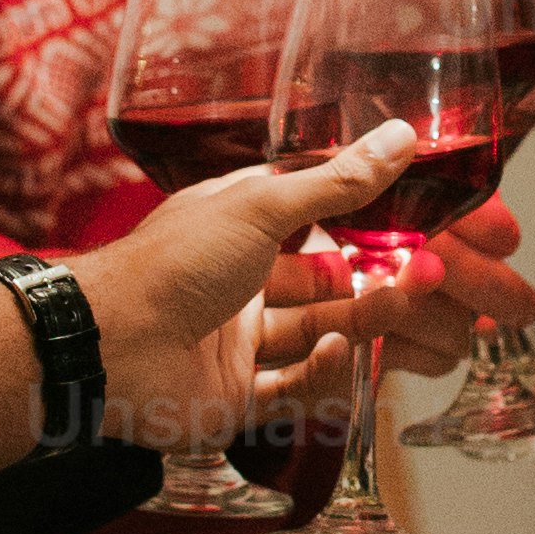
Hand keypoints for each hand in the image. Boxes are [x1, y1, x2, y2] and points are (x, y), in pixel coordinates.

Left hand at [80, 121, 432, 463]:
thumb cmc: (174, 262)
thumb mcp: (261, 207)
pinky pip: (291, 386)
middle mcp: (236, 282)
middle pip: (318, 283)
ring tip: (399, 306)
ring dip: (358, 322)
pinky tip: (339, 352)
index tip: (408, 219)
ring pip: (312, 333)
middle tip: (422, 274)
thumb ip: (335, 182)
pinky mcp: (235, 396)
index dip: (356, 218)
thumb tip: (401, 137)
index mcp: (233, 228)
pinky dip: (321, 372)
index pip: (306, 217)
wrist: (112, 347)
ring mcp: (235, 342)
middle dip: (370, 280)